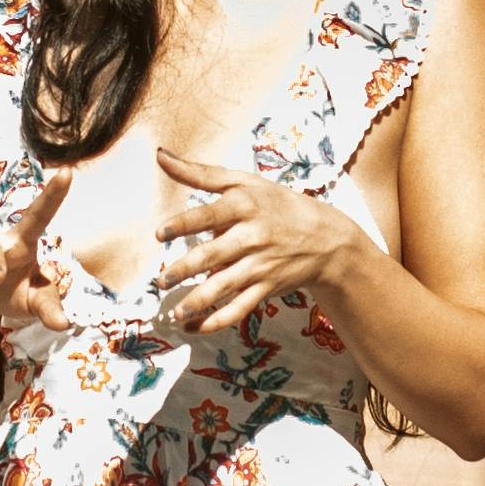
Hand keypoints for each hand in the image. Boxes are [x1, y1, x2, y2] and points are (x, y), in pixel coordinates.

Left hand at [157, 155, 351, 336]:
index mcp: (245, 205)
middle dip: (185, 270)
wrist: (326, 238)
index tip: (159, 234)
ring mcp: (261, 264)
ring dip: (199, 301)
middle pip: (213, 255)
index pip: (208, 215)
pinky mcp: (267, 287)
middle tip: (163, 280)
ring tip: (177, 312)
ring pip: (225, 286)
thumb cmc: (276, 205)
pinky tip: (195, 328)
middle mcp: (253, 235)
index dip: (182, 225)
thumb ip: (200, 174)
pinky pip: (240, 308)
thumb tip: (161, 157)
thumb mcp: (244, 182)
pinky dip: (217, 322)